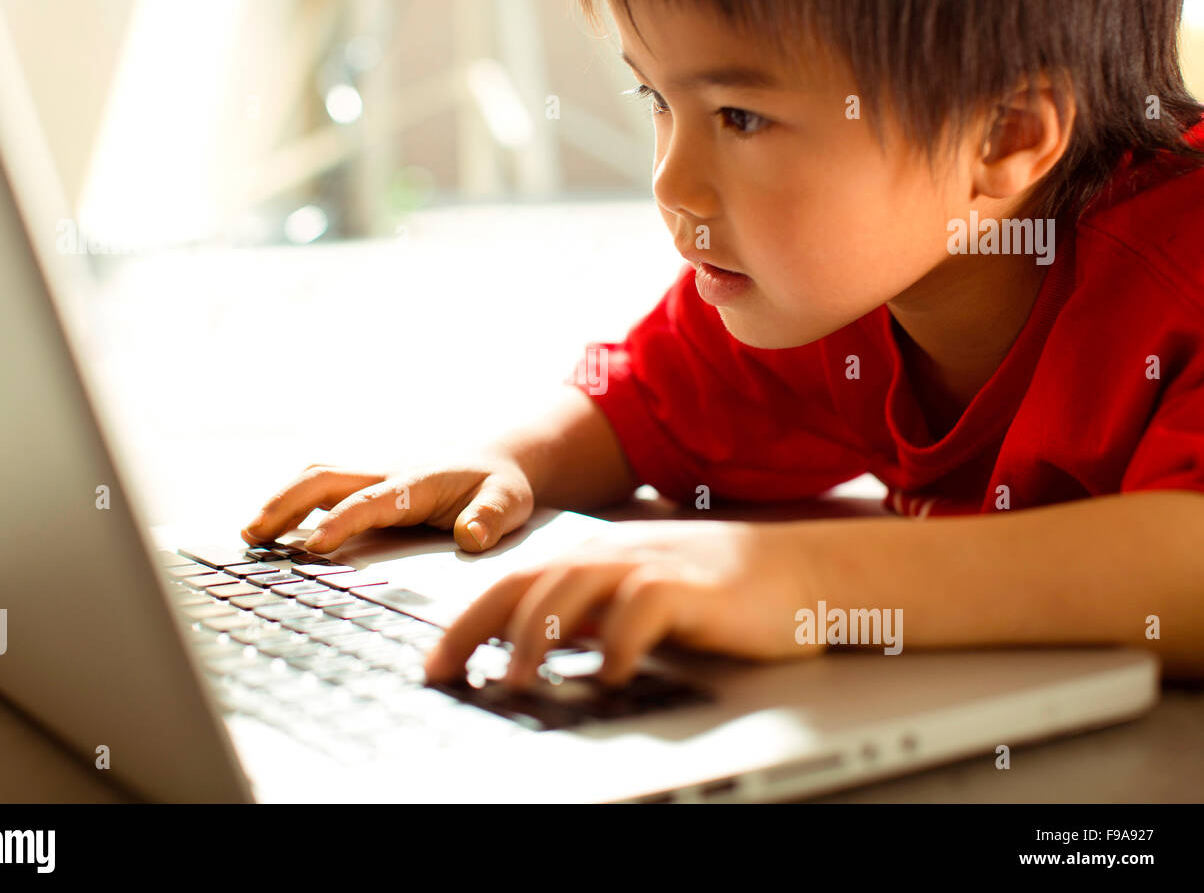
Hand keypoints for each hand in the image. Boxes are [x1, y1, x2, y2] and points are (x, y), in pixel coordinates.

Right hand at [241, 453, 534, 553]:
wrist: (500, 460)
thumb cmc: (500, 486)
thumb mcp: (508, 503)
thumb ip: (489, 519)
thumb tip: (470, 537)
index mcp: (417, 482)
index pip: (370, 501)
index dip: (342, 522)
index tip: (313, 546)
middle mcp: (387, 473)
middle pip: (325, 479)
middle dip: (287, 505)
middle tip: (254, 537)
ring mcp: (374, 474)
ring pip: (317, 478)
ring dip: (282, 501)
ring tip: (251, 535)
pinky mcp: (368, 482)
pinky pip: (323, 486)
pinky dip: (293, 501)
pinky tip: (274, 528)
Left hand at [422, 519, 824, 688]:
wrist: (797, 568)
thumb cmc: (716, 589)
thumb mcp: (637, 596)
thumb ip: (589, 613)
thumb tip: (535, 645)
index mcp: (594, 555)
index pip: (513, 583)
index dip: (467, 622)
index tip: (436, 662)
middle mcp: (612, 554)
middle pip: (528, 584)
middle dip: (479, 627)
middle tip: (448, 671)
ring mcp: (649, 565)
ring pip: (572, 590)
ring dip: (537, 636)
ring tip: (515, 679)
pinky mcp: (687, 588)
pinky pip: (641, 612)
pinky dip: (617, 643)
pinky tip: (607, 675)